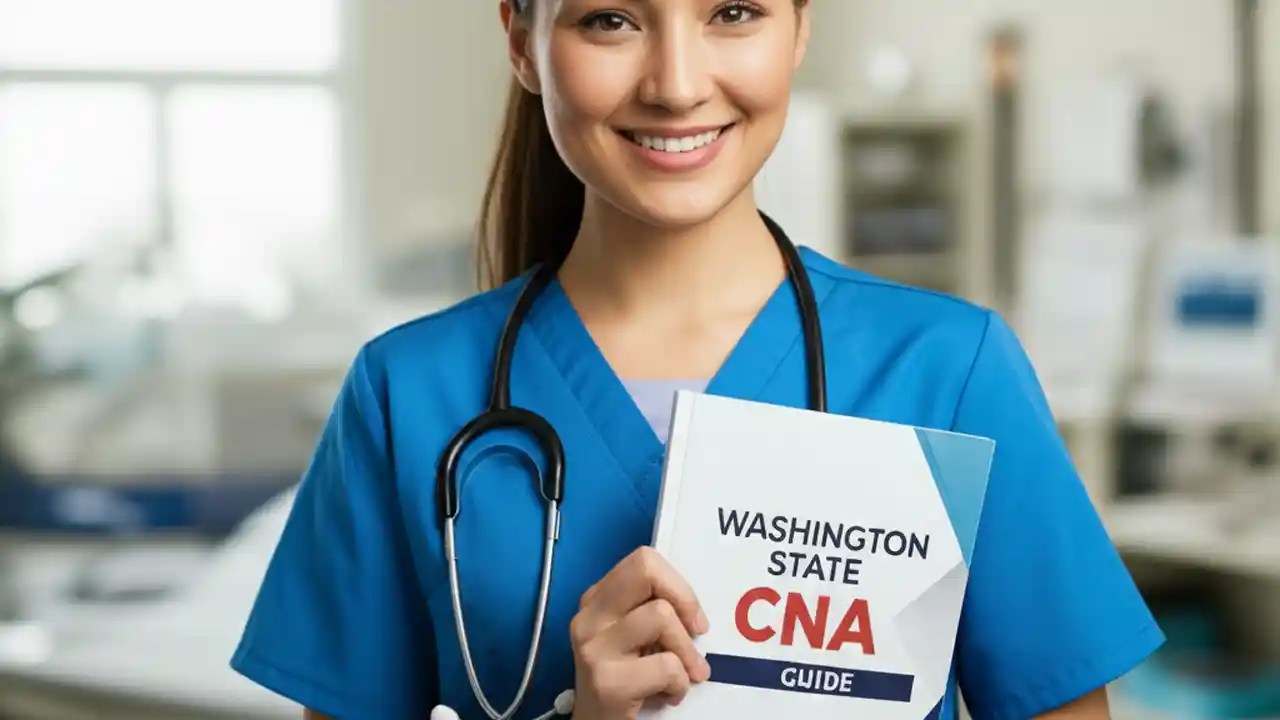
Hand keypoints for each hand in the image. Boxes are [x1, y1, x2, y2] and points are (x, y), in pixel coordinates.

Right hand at [568, 547, 711, 718]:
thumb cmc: (624, 682)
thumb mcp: (630, 638)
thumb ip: (649, 611)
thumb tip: (692, 605)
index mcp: (596, 601)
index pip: (643, 560)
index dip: (676, 583)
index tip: (690, 615)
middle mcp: (589, 618)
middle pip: (646, 570)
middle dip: (684, 598)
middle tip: (697, 630)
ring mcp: (595, 648)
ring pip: (661, 616)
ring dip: (686, 652)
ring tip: (683, 675)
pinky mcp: (608, 682)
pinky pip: (667, 665)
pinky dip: (680, 684)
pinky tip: (669, 696)